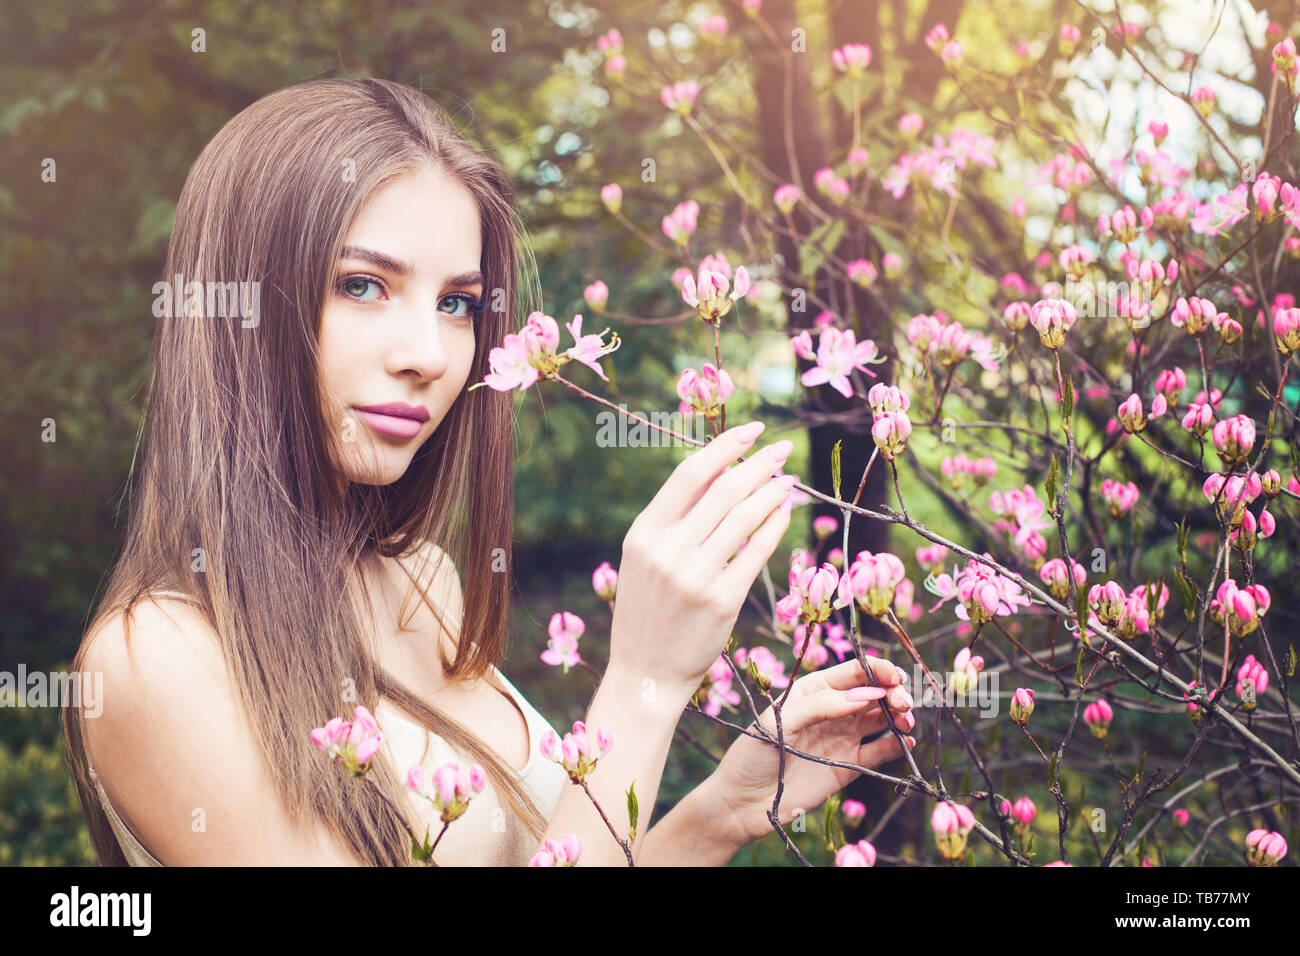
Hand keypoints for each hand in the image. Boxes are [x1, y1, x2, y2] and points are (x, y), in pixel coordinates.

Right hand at [608, 421, 795, 698]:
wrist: (646, 672)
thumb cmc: (648, 610)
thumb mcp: (645, 559)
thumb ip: (677, 517)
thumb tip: (720, 468)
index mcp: (643, 533)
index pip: (690, 474)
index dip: (725, 446)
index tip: (752, 430)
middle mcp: (668, 551)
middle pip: (724, 490)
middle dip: (759, 463)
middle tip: (783, 449)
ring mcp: (695, 576)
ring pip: (745, 517)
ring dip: (772, 492)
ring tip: (788, 480)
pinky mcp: (722, 600)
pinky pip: (757, 552)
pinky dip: (775, 527)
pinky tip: (785, 512)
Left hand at [707, 656, 916, 843]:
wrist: (744, 801)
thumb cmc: (754, 753)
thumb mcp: (781, 721)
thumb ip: (822, 705)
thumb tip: (864, 694)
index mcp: (813, 690)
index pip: (852, 673)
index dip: (877, 670)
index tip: (896, 676)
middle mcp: (832, 710)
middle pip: (872, 693)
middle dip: (892, 693)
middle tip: (903, 702)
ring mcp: (842, 737)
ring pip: (880, 718)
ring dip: (899, 715)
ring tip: (906, 721)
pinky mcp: (849, 765)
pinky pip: (880, 750)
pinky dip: (897, 744)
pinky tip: (906, 741)